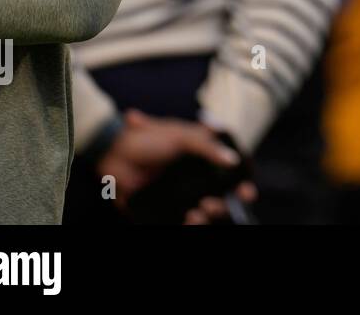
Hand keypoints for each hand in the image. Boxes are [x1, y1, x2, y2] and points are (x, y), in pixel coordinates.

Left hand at [96, 109, 252, 218]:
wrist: (113, 154)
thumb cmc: (147, 140)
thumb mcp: (181, 137)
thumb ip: (208, 148)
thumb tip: (233, 161)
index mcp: (204, 158)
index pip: (231, 174)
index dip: (242, 183)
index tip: (246, 191)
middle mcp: (197, 178)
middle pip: (223, 197)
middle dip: (226, 204)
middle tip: (214, 203)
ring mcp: (182, 195)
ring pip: (207, 212)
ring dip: (210, 215)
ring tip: (200, 210)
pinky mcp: (166, 209)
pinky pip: (184, 221)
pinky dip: (192, 224)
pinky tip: (190, 218)